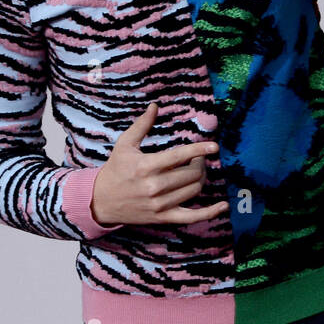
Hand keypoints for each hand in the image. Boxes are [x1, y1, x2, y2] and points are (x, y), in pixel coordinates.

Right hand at [90, 102, 228, 225]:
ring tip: (197, 171)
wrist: (99, 201)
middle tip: (198, 159)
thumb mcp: (124, 145)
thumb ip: (142, 125)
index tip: (214, 146)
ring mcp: (159, 204)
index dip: (200, 150)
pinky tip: (223, 205)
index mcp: (146, 166)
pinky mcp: (162, 218)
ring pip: (194, 190)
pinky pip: (191, 217)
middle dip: (200, 163)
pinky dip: (210, 212)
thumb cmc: (115, 170)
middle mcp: (154, 186)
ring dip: (201, 178)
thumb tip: (155, 106)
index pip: (179, 156)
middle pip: (191, 174)